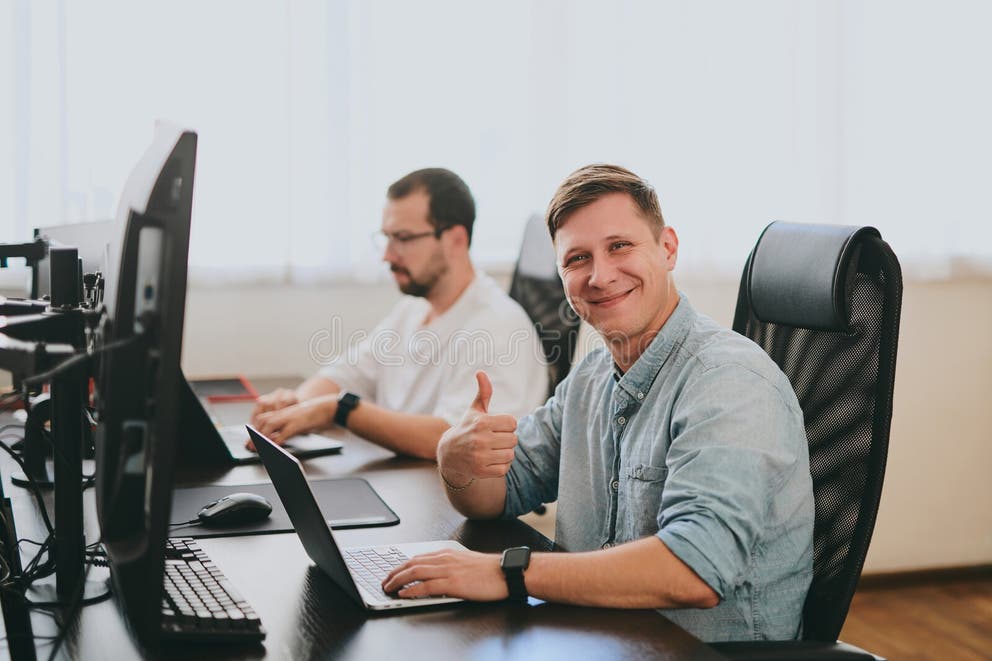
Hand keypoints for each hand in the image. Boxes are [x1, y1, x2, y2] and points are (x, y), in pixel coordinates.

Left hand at [247, 395, 336, 448]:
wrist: (329, 407)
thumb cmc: (316, 414)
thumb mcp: (298, 418)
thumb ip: (288, 426)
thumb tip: (278, 439)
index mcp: (283, 411)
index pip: (263, 418)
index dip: (255, 429)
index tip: (250, 440)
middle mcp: (284, 413)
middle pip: (262, 421)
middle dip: (254, 434)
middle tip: (250, 446)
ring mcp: (290, 418)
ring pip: (269, 426)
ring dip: (261, 438)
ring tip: (257, 448)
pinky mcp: (297, 424)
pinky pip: (282, 434)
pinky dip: (276, 442)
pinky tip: (273, 448)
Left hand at [381, 549, 508, 600]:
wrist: (507, 572)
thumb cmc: (491, 571)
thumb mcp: (466, 563)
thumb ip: (450, 566)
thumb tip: (436, 576)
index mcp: (448, 553)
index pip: (418, 557)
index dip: (401, 565)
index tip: (392, 573)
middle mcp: (445, 559)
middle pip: (412, 563)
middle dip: (394, 573)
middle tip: (384, 582)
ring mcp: (449, 570)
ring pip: (415, 572)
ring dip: (398, 580)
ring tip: (388, 588)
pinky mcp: (453, 583)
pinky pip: (427, 586)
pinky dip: (412, 590)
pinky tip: (404, 594)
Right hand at [436, 371, 517, 486]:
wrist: (449, 454)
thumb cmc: (466, 429)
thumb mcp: (474, 411)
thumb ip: (484, 392)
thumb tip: (481, 372)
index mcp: (482, 422)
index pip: (513, 423)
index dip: (507, 425)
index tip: (496, 427)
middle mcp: (480, 439)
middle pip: (514, 439)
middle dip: (506, 440)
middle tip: (494, 440)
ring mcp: (480, 456)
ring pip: (510, 454)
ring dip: (504, 453)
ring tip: (492, 450)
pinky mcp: (481, 471)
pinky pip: (504, 469)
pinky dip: (500, 466)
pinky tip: (490, 461)